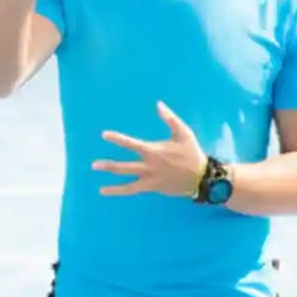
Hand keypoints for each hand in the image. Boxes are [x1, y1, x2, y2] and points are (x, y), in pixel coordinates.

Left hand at [92, 101, 206, 197]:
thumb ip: (170, 118)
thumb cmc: (191, 153)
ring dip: (113, 186)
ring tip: (100, 188)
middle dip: (108, 166)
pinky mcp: (153, 188)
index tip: (104, 135)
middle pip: (124, 167)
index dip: (117, 139)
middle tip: (94, 165)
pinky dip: (122, 191)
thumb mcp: (183, 133)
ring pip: (128, 183)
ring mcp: (150, 179)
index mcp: (154, 151)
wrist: (202, 177)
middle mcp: (149, 166)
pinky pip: (134, 190)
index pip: (131, 144)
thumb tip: (158, 104)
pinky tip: (109, 192)